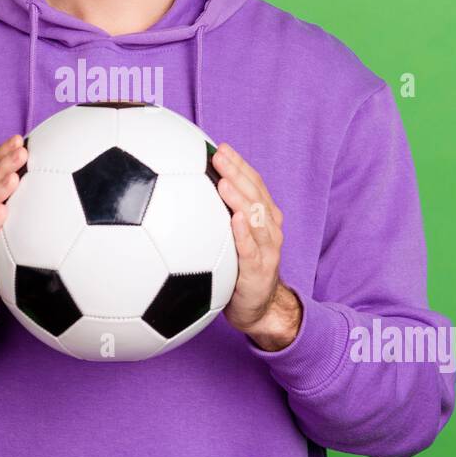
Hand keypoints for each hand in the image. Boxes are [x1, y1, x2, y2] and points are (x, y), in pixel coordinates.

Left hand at [212, 143, 302, 349]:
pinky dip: (244, 234)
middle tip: (219, 156)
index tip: (220, 147)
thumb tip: (186, 192)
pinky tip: (235, 221)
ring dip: (241, 199)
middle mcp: (269, 229)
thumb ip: (219, 216)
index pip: (254, 184)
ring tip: (224, 182)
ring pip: (257, 218)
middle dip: (238, 173)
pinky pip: (250, 250)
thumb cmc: (239, 270)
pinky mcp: (258, 271)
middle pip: (256, 195)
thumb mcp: (231, 240)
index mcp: (264, 217)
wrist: (258, 308)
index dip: (239, 165)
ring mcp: (267, 249)